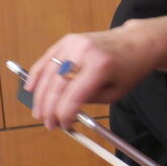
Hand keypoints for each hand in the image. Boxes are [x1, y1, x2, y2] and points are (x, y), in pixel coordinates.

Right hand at [25, 16, 166, 128]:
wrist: (136, 42)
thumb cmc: (129, 69)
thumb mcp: (116, 93)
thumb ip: (90, 100)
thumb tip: (64, 110)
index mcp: (100, 66)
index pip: (74, 95)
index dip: (64, 114)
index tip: (62, 126)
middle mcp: (84, 52)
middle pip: (58, 85)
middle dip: (50, 108)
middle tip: (48, 124)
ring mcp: (73, 43)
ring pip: (48, 73)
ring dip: (40, 96)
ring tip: (39, 113)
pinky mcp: (68, 39)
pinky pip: (47, 59)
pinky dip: (37, 74)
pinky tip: (30, 88)